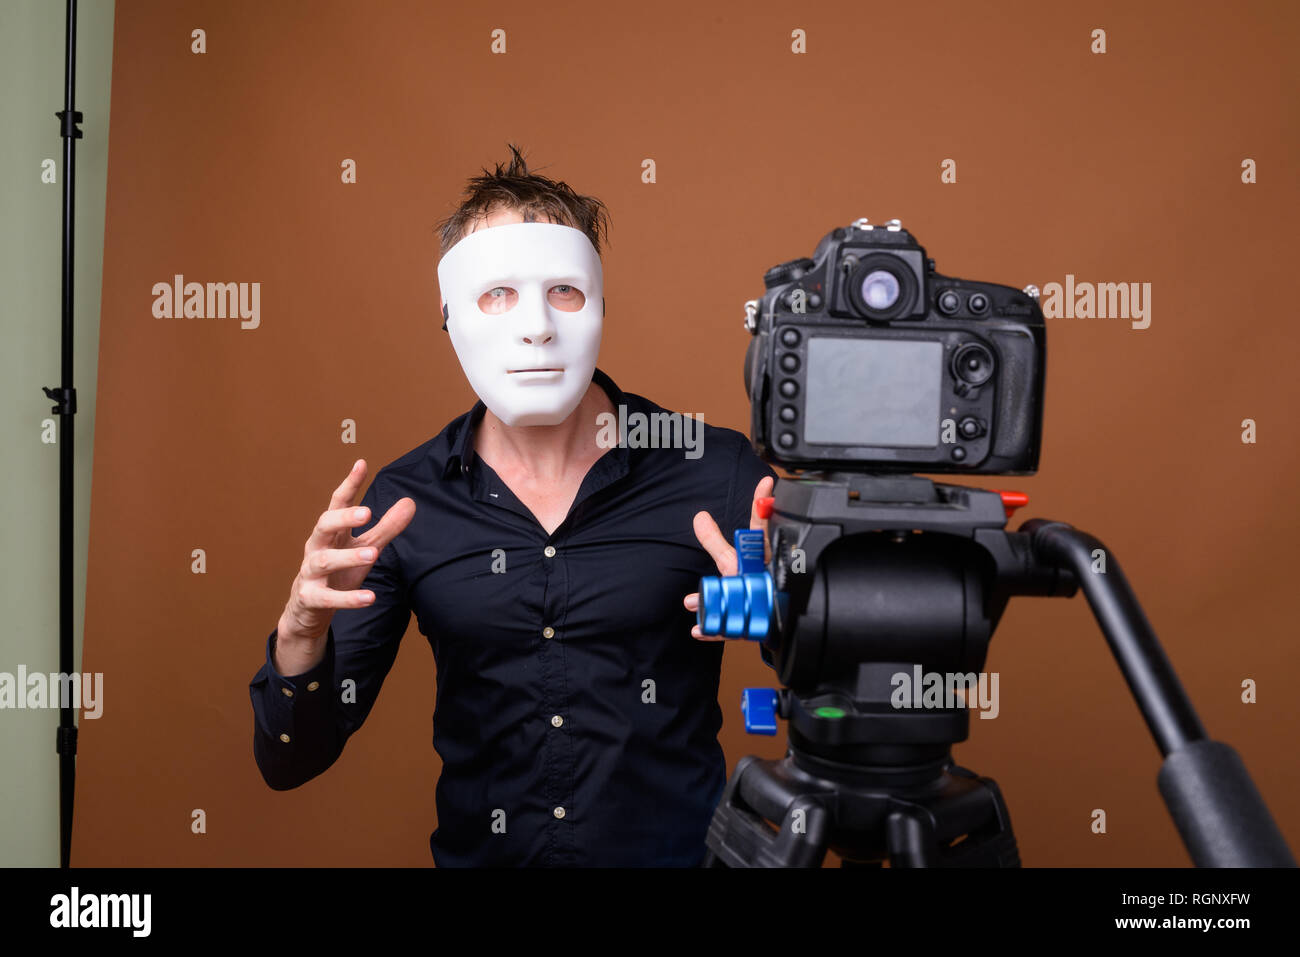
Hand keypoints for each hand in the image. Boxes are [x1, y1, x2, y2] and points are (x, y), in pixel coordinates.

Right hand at [278, 459, 415, 645]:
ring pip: (325, 560)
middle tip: (366, 512)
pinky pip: (328, 598)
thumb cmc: (339, 572)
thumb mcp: (365, 547)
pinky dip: (348, 599)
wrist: (308, 608)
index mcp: (332, 532)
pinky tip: (369, 598)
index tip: (362, 464)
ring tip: (373, 554)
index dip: (350, 485)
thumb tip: (410, 502)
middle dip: (343, 518)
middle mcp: (318, 547)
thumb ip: (386, 527)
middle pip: (324, 525)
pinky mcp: (310, 598)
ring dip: (348, 557)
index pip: (338, 503)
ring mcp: (311, 573)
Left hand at [683, 476, 774, 640]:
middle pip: (746, 566)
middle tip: (722, 566)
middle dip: (732, 568)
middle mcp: (764, 576)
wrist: (771, 622)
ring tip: (693, 602)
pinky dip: (712, 629)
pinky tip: (698, 629)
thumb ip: (715, 541)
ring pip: (738, 596)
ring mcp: (762, 600)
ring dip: (714, 600)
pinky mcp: (756, 623)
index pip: (762, 528)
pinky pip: (732, 626)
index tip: (766, 484)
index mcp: (762, 558)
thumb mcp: (733, 562)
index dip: (763, 507)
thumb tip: (698, 518)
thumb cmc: (756, 587)